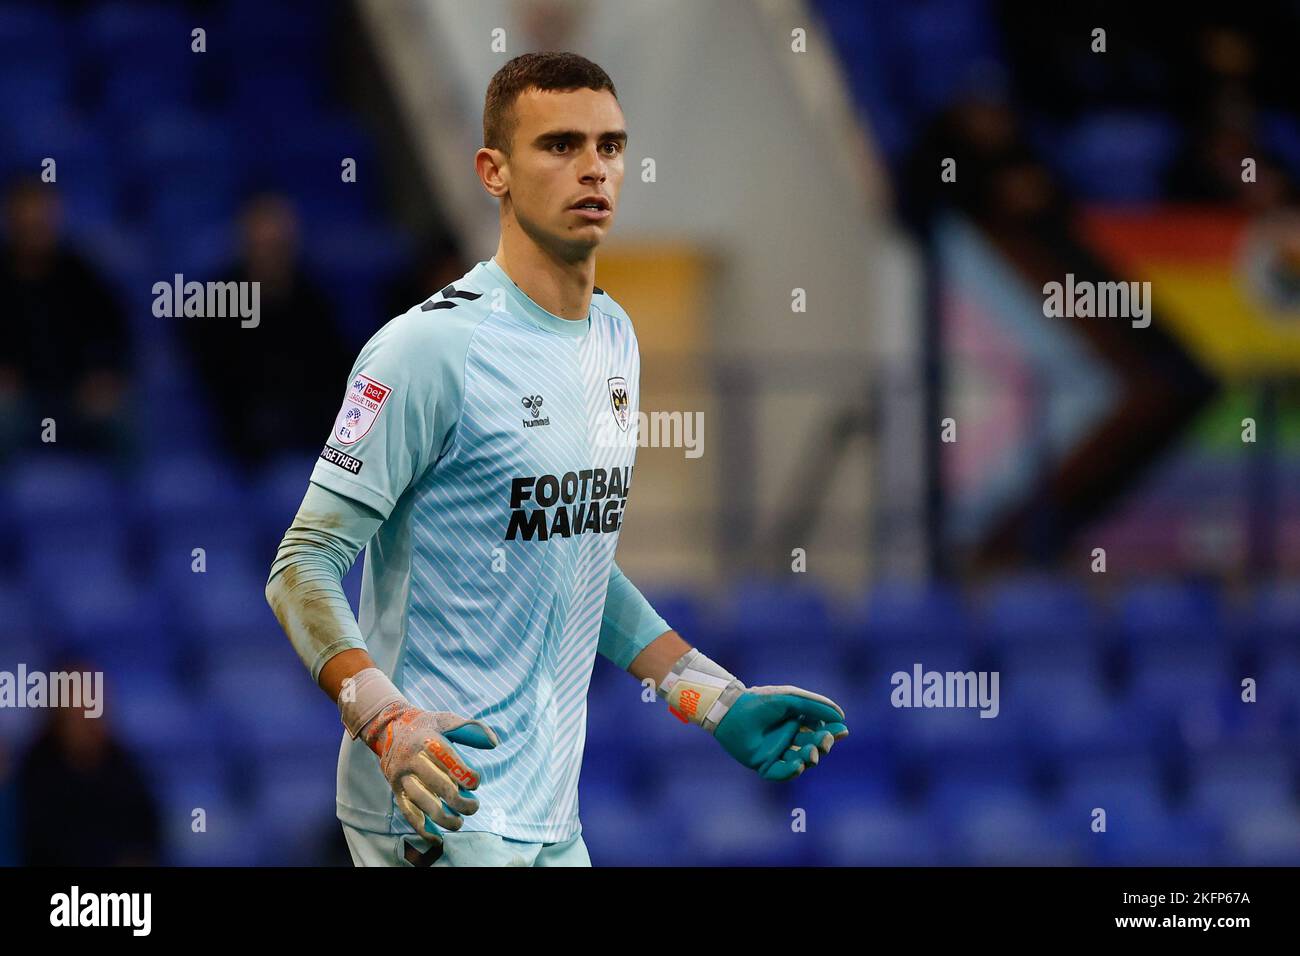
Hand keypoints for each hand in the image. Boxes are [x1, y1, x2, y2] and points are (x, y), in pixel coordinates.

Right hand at [359, 701, 499, 842]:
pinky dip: (423, 829)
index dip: (466, 775)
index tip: (476, 782)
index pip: (448, 760)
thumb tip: (494, 743)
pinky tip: (437, 839)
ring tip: (459, 822)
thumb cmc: (427, 727)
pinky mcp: (396, 791)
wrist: (390, 729)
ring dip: (444, 818)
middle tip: (474, 807)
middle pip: (437, 785)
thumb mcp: (446, 720)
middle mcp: (412, 759)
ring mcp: (402, 777)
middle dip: (459, 801)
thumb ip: (471, 730)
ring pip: (423, 803)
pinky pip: (408, 813)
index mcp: (427, 740)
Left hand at [712, 685, 847, 780]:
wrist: (733, 710)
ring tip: (810, 753)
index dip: (832, 732)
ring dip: (810, 758)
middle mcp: (789, 738)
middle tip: (823, 742)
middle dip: (823, 745)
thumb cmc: (761, 701)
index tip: (842, 730)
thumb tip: (840, 716)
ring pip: (801, 760)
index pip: (820, 730)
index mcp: (797, 721)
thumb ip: (815, 706)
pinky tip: (797, 765)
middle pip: (814, 746)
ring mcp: (777, 751)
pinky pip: (781, 773)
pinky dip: (791, 772)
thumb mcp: (792, 699)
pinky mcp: (764, 763)